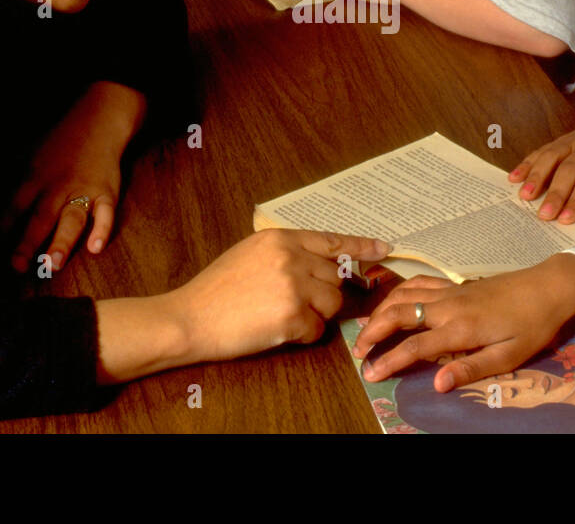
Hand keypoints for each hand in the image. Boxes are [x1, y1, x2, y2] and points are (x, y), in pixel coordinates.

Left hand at [4, 82, 143, 272]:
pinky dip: (102, 230)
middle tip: (17, 267)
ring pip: (71, 219)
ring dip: (61, 242)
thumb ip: (13, 178)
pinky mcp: (107, 193)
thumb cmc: (60, 143)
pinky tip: (95, 248)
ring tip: (53, 264)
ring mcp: (83, 191)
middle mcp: (57, 187)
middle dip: (28, 243)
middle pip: (41, 217)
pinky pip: (106, 214)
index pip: (13, 208)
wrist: (97, 122)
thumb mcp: (29, 155)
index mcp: (35, 179)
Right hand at [168, 230, 391, 361]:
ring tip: (283, 317)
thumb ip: (285, 254)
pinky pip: (317, 330)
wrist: (189, 318)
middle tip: (298, 303)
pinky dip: (302, 335)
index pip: (332, 240)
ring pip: (332, 303)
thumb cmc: (215, 290)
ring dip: (316, 315)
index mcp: (280, 238)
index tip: (385, 248)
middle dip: (324, 293)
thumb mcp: (249, 254)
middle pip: (336, 276)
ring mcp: (292, 285)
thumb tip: (320, 265)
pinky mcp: (291, 315)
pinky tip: (277, 331)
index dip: (361, 246)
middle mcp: (291, 257)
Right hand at [351, 254, 574, 391]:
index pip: (414, 346)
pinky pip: (418, 284)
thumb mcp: (509, 356)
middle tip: (359, 352)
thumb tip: (438, 384)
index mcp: (460, 328)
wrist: (548, 286)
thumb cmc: (532, 325)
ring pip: (403, 296)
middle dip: (373, 332)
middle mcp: (448, 306)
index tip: (370, 373)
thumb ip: (471, 369)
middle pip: (398, 314)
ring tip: (367, 330)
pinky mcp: (454, 284)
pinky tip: (392, 301)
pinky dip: (398, 292)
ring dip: (380, 311)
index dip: (389, 360)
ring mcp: (449, 291)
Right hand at [508, 99, 574, 221]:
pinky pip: (545, 149)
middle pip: (568, 169)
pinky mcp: (567, 138)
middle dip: (554, 192)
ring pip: (552, 156)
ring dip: (536, 175)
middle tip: (541, 215)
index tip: (565, 218)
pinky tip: (514, 176)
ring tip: (523, 195)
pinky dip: (528, 162)